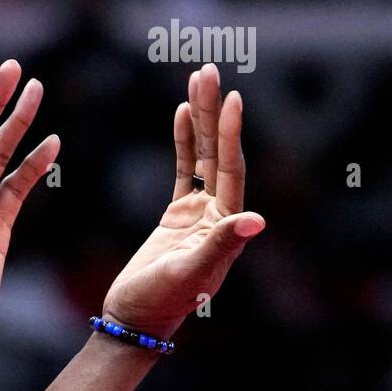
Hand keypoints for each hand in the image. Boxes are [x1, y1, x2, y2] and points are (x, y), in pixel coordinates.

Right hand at [102, 63, 265, 339]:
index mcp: (227, 225)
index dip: (231, 132)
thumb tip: (256, 221)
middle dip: (213, 112)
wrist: (135, 318)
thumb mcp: (191, 273)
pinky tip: (181, 114)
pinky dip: (184, 142)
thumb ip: (222, 245)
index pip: (232, 168)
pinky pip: (185, 170)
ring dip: (200, 120)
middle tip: (207, 72)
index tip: (230, 97)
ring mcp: (199, 213)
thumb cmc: (162, 302)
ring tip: (195, 81)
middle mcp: (219, 214)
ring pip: (203, 156)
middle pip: (219, 153)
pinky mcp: (177, 215)